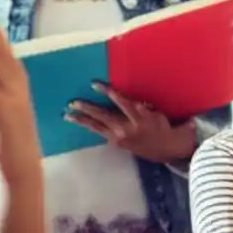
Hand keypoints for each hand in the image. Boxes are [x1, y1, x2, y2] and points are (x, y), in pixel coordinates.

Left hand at [66, 83, 195, 163]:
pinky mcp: (115, 143)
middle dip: (87, 108)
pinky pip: (100, 132)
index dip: (108, 93)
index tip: (94, 84)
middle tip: (73, 102)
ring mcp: (119, 137)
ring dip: (81, 120)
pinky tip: (79, 122)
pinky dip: (89, 126)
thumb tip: (123, 100)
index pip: (121, 103)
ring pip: (97, 127)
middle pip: (104, 116)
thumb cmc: (159, 125)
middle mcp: (127, 129)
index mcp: (139, 118)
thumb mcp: (153, 113)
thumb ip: (138, 107)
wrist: (165, 148)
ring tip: (67, 115)